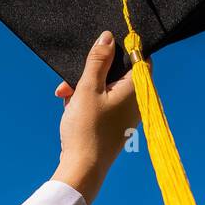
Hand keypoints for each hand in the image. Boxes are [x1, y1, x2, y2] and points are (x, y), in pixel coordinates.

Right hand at [50, 30, 140, 204]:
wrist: (82, 168)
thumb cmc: (87, 129)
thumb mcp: (88, 88)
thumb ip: (98, 60)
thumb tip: (108, 36)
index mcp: (137, 89)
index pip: (139, 57)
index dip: (121, 48)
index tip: (99, 49)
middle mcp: (137, 100)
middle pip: (118, 72)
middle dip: (92, 71)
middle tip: (71, 78)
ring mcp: (127, 113)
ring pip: (107, 87)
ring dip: (85, 86)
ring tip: (65, 94)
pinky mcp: (115, 123)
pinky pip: (103, 102)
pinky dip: (87, 100)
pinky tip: (70, 106)